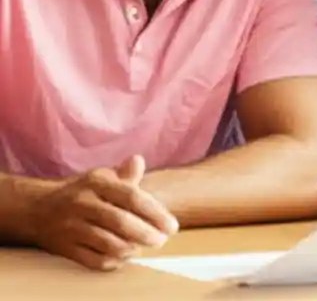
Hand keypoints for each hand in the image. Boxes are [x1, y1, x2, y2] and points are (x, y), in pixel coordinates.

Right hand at [28, 155, 178, 270]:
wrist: (38, 209)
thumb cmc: (83, 192)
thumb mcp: (101, 178)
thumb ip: (125, 174)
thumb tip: (138, 160)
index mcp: (95, 183)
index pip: (131, 197)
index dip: (155, 213)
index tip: (172, 227)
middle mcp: (82, 203)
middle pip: (121, 222)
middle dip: (147, 234)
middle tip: (160, 240)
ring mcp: (70, 227)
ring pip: (108, 244)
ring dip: (131, 249)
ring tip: (142, 247)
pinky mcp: (64, 248)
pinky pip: (93, 260)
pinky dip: (113, 261)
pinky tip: (123, 256)